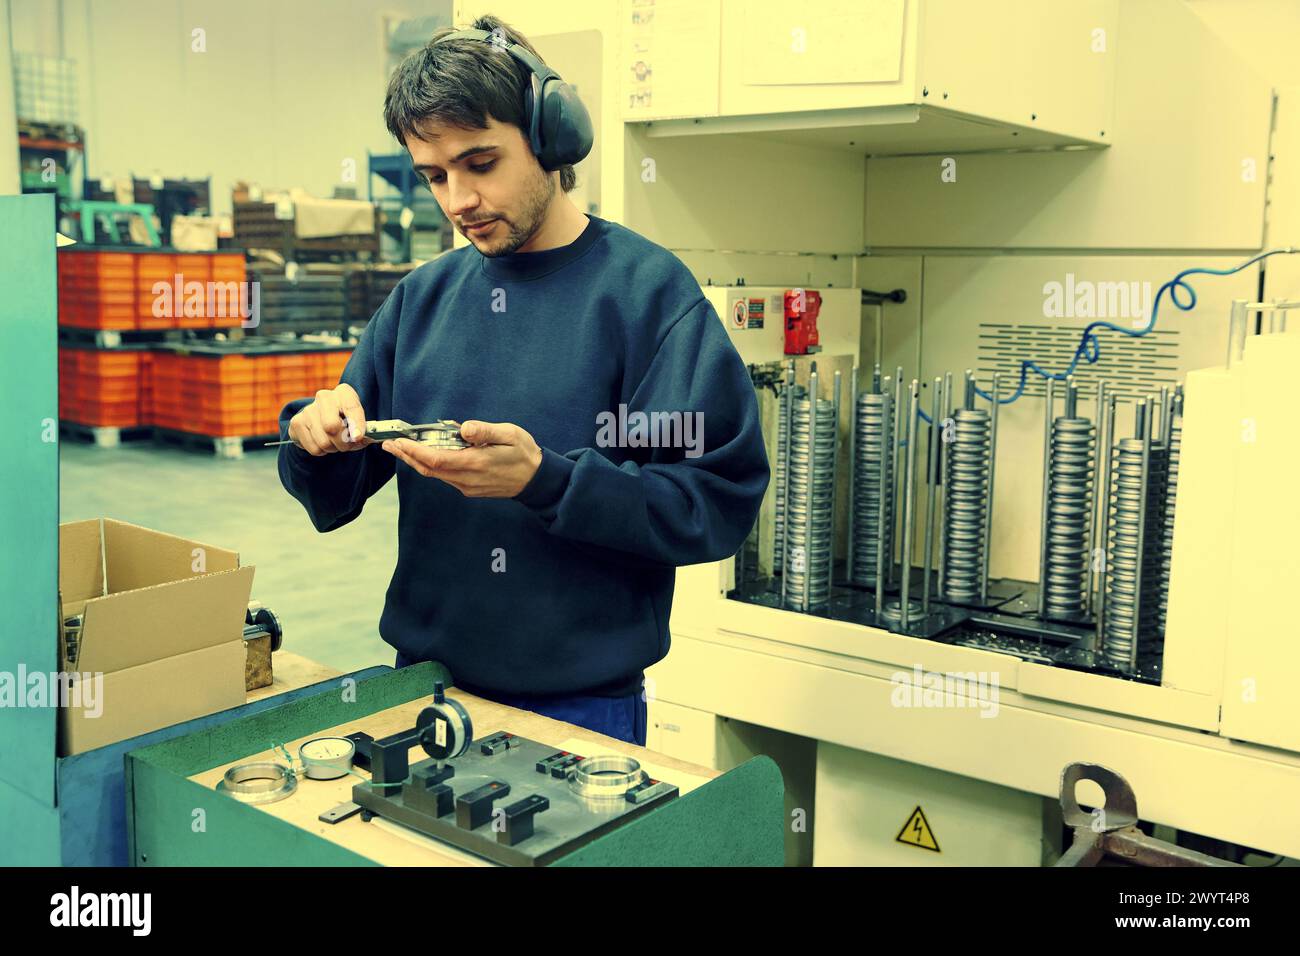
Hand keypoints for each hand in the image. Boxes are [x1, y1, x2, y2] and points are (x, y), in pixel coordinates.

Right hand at [287, 384, 368, 455]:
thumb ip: (364, 430)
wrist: (322, 419)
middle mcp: (324, 396)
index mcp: (344, 392)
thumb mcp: (358, 422)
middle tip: (347, 445)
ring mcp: (308, 409)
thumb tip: (359, 438)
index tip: (358, 437)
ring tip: (335, 443)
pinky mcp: (296, 422)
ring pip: (324, 442)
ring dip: (333, 448)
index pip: (351, 407)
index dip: (356, 424)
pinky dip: (322, 451)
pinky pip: (314, 448)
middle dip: (343, 442)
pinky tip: (323, 443)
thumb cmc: (346, 421)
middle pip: (332, 426)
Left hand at [381, 420, 542, 497]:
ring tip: (401, 447)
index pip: (436, 459)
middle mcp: (466, 479)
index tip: (399, 441)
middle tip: (389, 444)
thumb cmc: (524, 454)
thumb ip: (485, 431)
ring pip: (434, 474)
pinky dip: (431, 465)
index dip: (414, 451)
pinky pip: (444, 477)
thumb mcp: (510, 435)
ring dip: (416, 461)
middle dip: (407, 456)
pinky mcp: (469, 488)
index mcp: (475, 464)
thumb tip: (463, 428)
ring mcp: (467, 486)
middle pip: (428, 469)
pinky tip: (426, 454)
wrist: (537, 480)